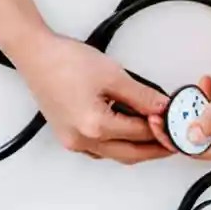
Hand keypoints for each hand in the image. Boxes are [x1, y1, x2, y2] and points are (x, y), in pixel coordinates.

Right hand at [7, 30, 171, 163]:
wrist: (36, 55)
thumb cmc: (64, 61)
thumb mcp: (113, 75)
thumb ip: (142, 95)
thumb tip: (161, 107)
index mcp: (94, 126)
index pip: (140, 134)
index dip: (161, 128)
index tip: (174, 123)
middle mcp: (82, 140)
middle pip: (129, 154)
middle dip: (154, 149)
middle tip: (172, 142)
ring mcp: (72, 141)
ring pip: (114, 155)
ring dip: (135, 148)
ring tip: (153, 136)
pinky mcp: (67, 136)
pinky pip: (98, 150)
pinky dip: (116, 144)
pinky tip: (126, 133)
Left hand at [149, 38, 210, 160]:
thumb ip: (209, 120)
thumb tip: (192, 136)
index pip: (203, 151)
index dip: (179, 138)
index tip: (162, 125)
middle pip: (209, 138)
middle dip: (188, 120)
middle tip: (172, 106)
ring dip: (201, 107)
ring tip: (194, 90)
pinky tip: (210, 86)